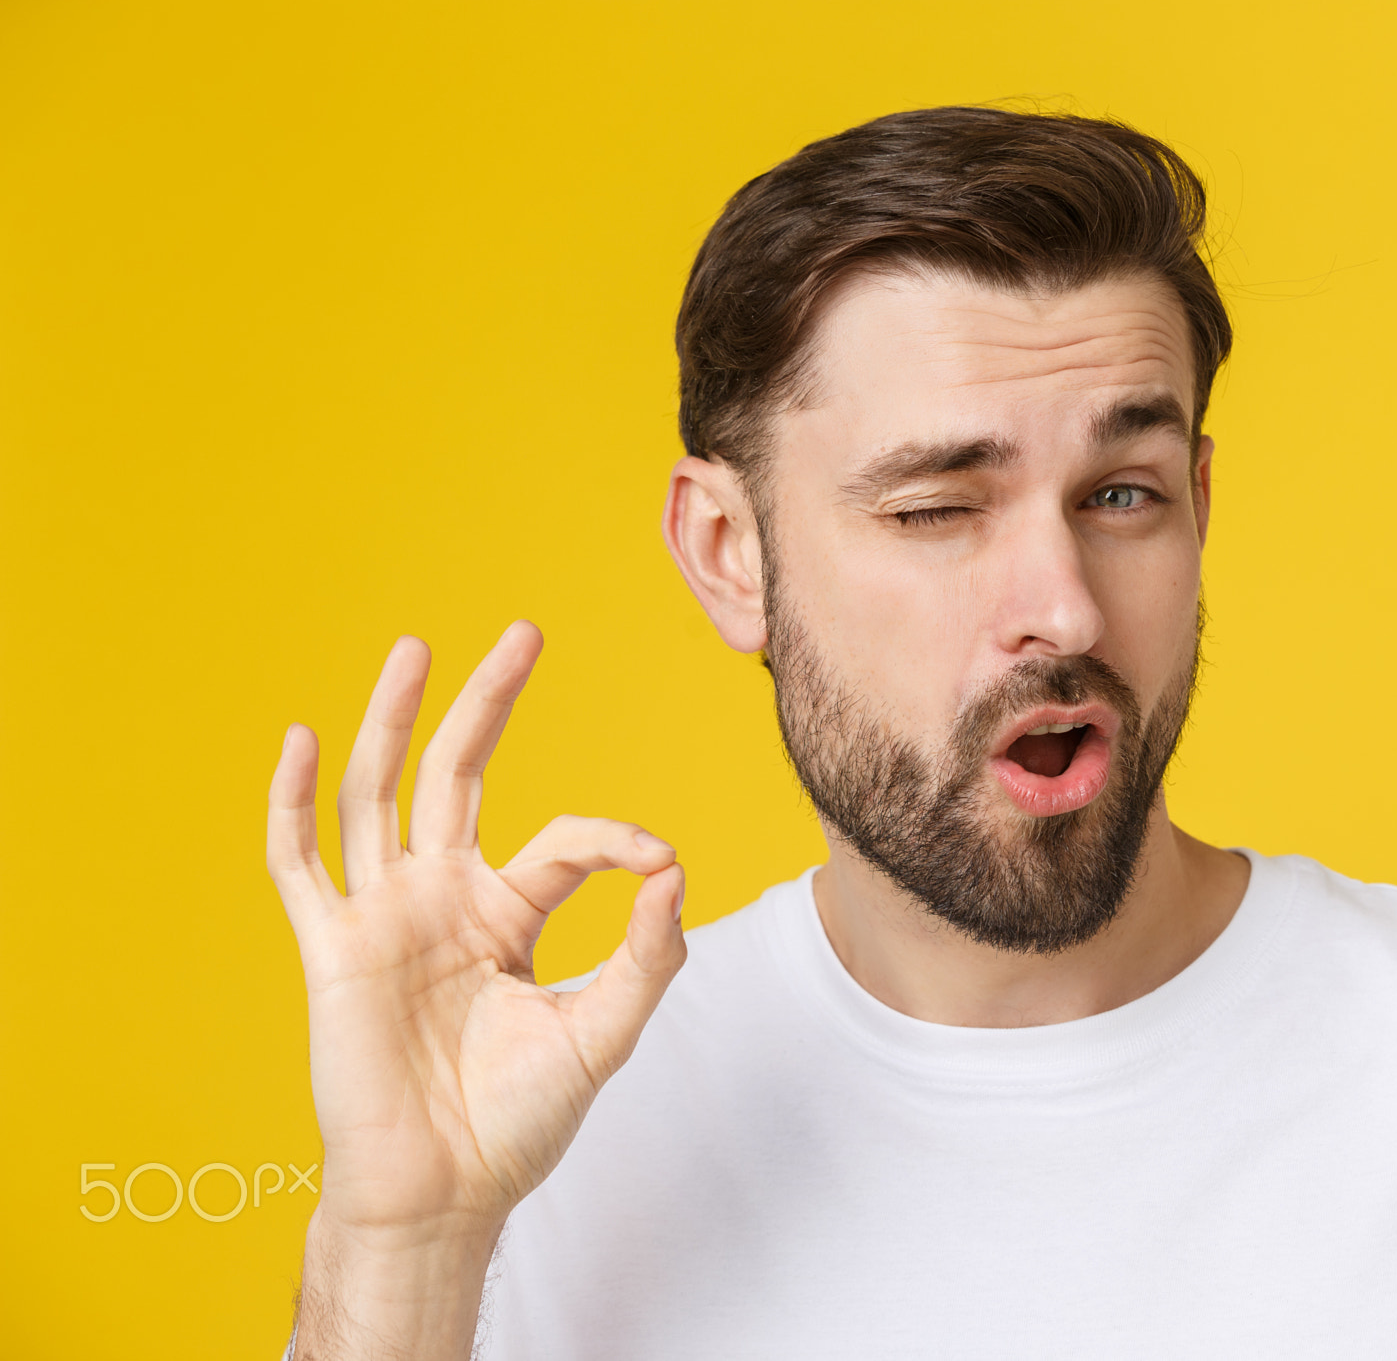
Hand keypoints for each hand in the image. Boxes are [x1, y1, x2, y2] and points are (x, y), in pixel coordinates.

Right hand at [266, 623, 686, 1352]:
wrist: (445, 1191)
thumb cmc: (517, 1121)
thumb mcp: (603, 1031)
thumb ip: (646, 955)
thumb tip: (675, 872)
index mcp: (508, 913)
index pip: (565, 839)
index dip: (616, 839)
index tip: (659, 861)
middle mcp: (443, 898)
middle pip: (460, 775)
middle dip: (489, 702)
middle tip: (523, 632)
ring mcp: (385, 916)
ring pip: (380, 793)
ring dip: (395, 720)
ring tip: (417, 649)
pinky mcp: (333, 948)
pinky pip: (299, 864)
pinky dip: (292, 802)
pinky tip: (299, 737)